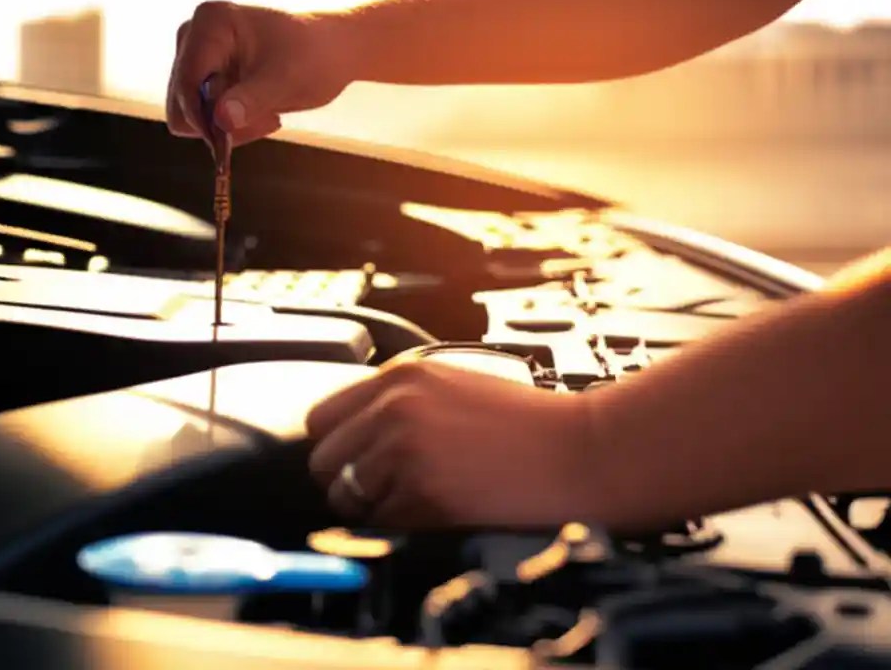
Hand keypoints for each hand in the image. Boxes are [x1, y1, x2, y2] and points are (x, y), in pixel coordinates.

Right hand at [167, 1, 355, 146]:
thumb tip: (221, 121)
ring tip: (266, 116)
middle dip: (217, 123)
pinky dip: (227, 126)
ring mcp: (195, 57)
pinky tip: (259, 113)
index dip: (201, 117)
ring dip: (225, 128)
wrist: (329, 54)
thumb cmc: (313, 57)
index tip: (225, 144)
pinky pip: (199, 118)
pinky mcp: (202, 78)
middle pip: (181, 101)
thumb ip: (251, 100)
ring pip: (187, 115)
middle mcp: (193, 35)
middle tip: (263, 122)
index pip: (187, 80)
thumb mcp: (286, 81)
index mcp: (211, 22)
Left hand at [306, 360, 598, 529]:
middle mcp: (394, 410)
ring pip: (347, 498)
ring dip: (374, 508)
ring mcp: (405, 453)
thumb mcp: (453, 386)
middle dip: (345, 482)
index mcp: (399, 377)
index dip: (335, 447)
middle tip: (382, 492)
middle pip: (323, 461)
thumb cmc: (529, 426)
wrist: (583, 454)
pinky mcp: (423, 496)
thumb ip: (398, 402)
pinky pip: (382, 524)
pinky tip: (439, 514)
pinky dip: (402, 527)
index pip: (321, 418)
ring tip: (418, 502)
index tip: (352, 462)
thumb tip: (351, 435)